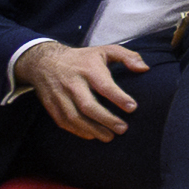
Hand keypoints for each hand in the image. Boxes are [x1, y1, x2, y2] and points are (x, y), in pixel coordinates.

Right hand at [23, 41, 148, 141]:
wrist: (44, 61)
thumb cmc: (83, 58)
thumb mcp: (105, 50)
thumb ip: (128, 56)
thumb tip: (145, 68)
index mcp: (88, 68)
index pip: (104, 85)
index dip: (118, 97)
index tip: (133, 107)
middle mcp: (72, 82)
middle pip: (88, 105)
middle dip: (106, 119)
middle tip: (123, 129)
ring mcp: (59, 95)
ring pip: (74, 117)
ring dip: (92, 130)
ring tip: (109, 137)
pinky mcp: (51, 105)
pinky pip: (64, 121)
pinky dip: (78, 131)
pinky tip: (92, 135)